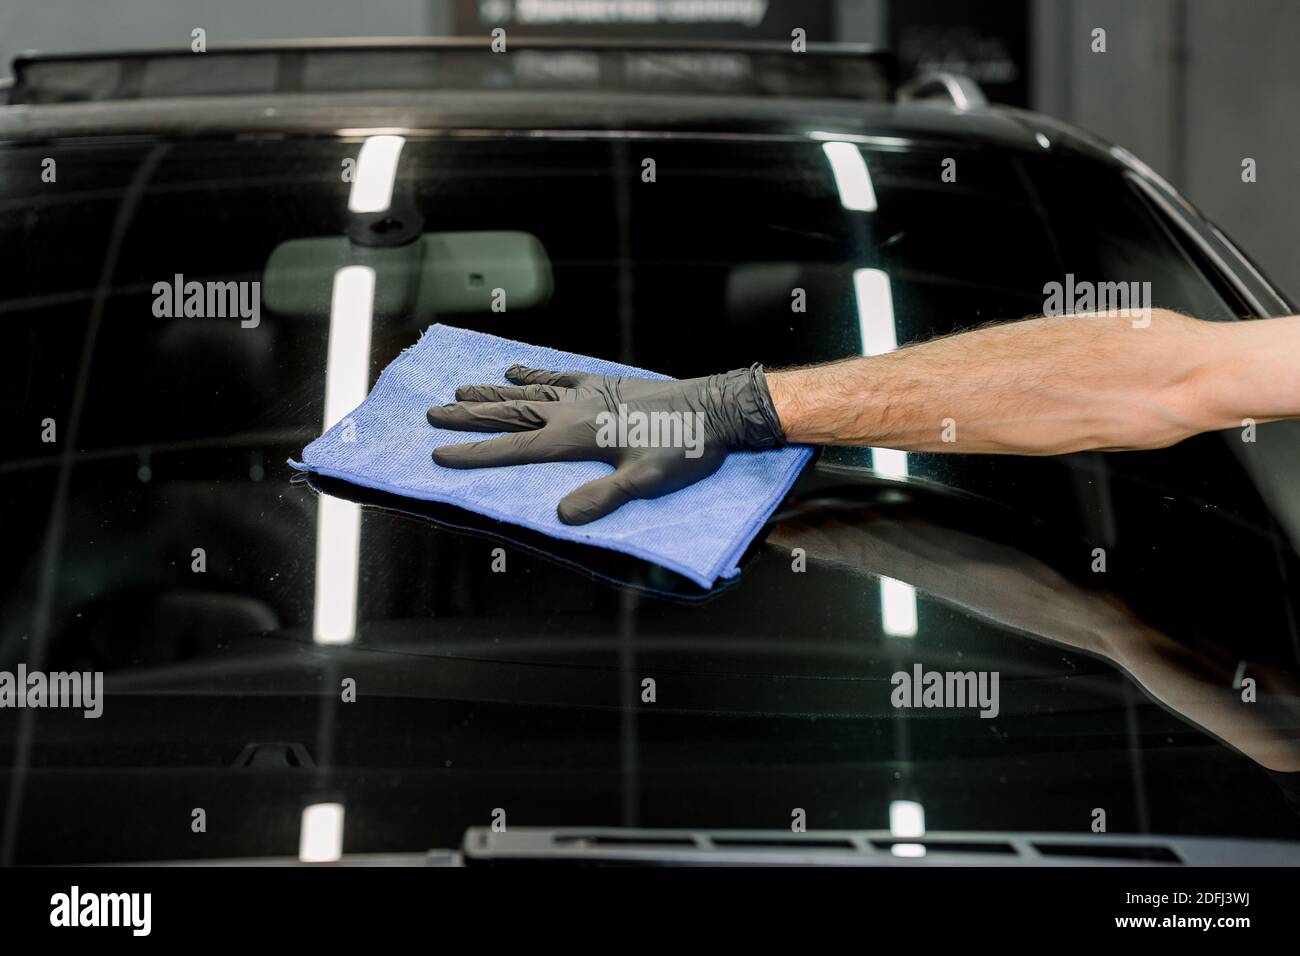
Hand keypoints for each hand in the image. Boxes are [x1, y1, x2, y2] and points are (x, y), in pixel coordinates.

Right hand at [427, 364, 785, 523]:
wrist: (716, 408)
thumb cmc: (685, 448)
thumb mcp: (646, 482)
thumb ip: (603, 498)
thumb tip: (561, 517)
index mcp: (577, 437)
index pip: (514, 449)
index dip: (474, 454)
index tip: (439, 454)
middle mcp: (574, 410)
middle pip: (510, 414)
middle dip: (470, 418)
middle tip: (433, 414)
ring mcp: (589, 393)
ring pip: (528, 392)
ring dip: (493, 393)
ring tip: (461, 391)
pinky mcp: (606, 384)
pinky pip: (559, 376)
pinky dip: (534, 374)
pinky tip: (517, 371)